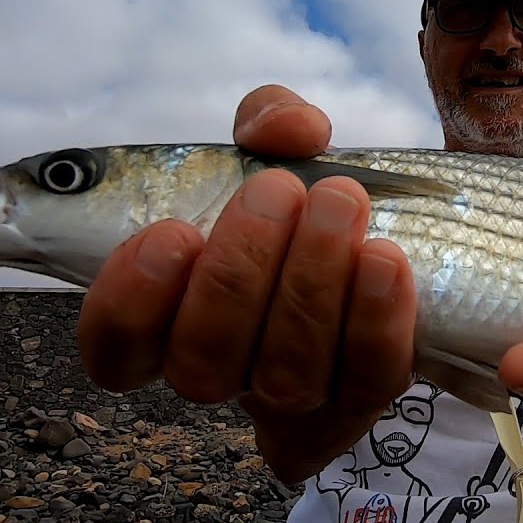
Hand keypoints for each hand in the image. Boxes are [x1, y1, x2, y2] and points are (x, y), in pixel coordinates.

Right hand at [77, 85, 418, 483]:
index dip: (128, 305)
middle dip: (237, 271)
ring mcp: (293, 398)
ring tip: (338, 201)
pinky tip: (382, 258)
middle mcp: (223, 371)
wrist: (407, 254)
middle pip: (202, 361)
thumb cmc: (311, 205)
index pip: (115, 350)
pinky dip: (374, 317)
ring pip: (284, 373)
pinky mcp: (364, 400)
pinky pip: (366, 377)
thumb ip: (268, 121)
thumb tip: (289, 129)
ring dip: (309, 281)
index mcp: (171, 319)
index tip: (172, 232)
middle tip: (276, 189)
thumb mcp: (280, 149)